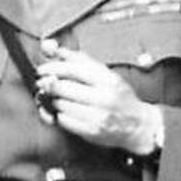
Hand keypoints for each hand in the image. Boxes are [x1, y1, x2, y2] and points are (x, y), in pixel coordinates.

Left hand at [35, 48, 161, 153]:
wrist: (138, 125)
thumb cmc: (118, 96)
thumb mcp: (105, 74)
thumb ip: (80, 60)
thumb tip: (54, 49)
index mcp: (108, 79)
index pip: (73, 69)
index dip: (53, 68)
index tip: (42, 70)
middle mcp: (103, 97)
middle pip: (63, 87)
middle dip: (49, 84)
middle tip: (44, 84)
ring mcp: (97, 116)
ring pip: (60, 104)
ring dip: (54, 100)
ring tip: (58, 98)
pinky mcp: (91, 131)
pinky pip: (63, 120)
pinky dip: (59, 115)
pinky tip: (65, 112)